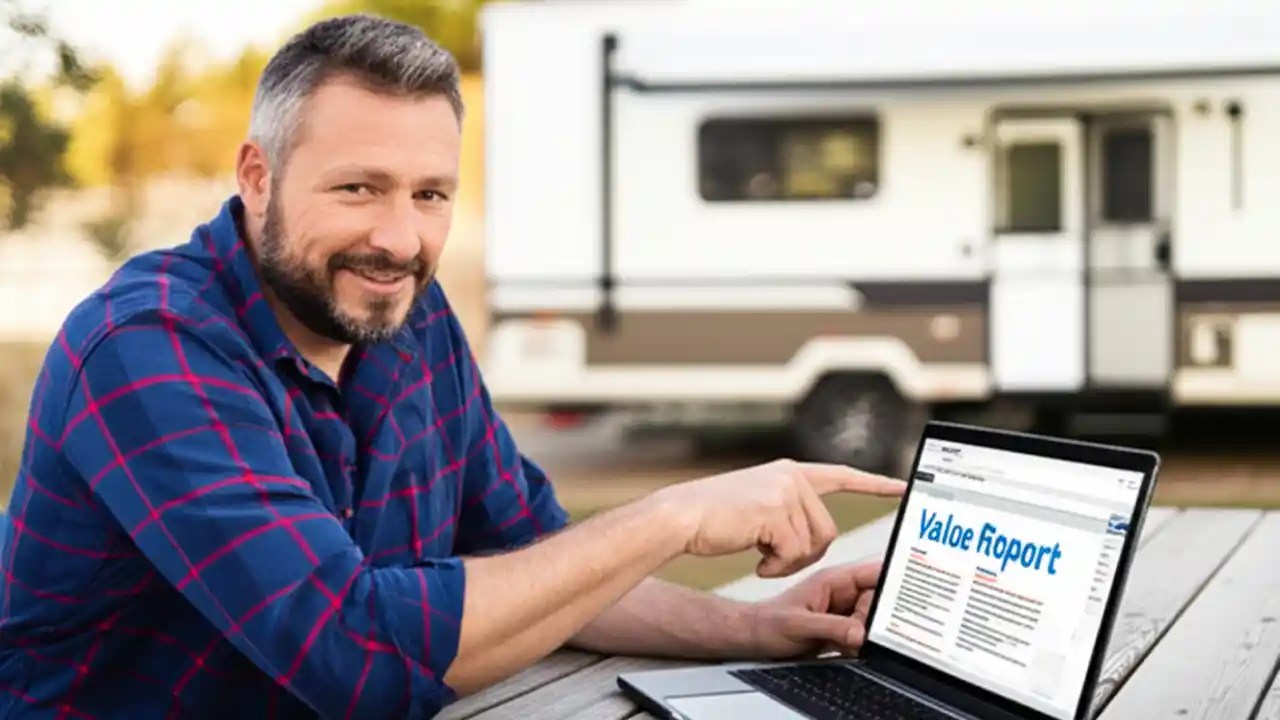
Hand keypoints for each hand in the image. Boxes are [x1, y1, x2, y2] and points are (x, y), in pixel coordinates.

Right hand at [650, 459, 903, 577]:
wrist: (679, 517)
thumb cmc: (711, 518)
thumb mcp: (756, 504)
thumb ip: (786, 507)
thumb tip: (815, 533)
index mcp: (789, 472)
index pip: (842, 476)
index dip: (874, 484)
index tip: (903, 486)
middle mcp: (791, 477)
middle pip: (828, 531)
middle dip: (805, 555)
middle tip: (774, 560)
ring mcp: (784, 492)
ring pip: (814, 545)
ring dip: (788, 563)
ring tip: (761, 557)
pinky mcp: (775, 511)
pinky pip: (794, 554)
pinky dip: (777, 568)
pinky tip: (755, 562)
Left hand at [746, 560, 882, 658]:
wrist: (754, 638)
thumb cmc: (769, 624)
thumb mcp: (799, 625)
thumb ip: (831, 627)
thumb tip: (861, 632)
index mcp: (833, 580)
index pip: (873, 573)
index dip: (893, 580)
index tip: (909, 594)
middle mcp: (842, 593)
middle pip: (879, 600)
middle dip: (878, 618)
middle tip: (864, 633)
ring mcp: (843, 610)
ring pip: (873, 619)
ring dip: (869, 634)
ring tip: (847, 643)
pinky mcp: (841, 628)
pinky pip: (863, 634)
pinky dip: (861, 644)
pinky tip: (846, 650)